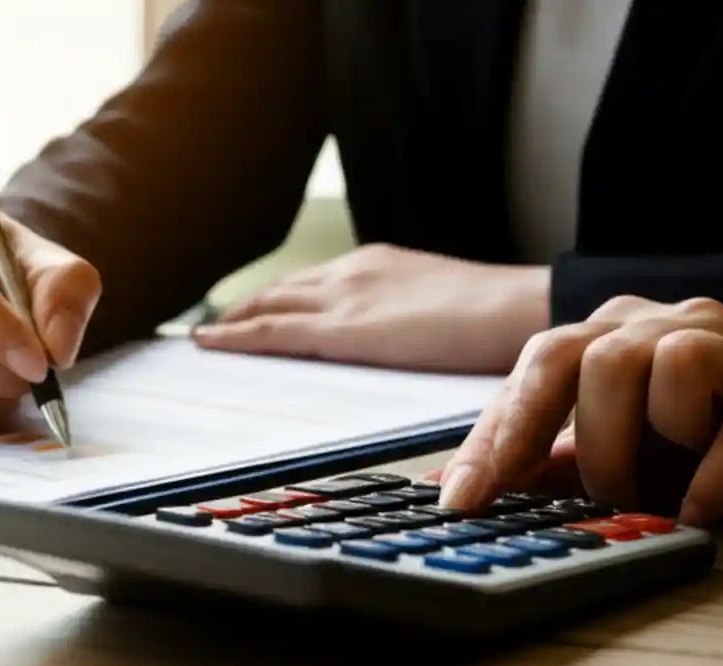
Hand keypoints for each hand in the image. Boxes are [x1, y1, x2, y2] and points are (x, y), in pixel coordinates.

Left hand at [191, 244, 548, 373]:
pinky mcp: (341, 329)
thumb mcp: (441, 308)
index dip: (275, 297)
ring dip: (231, 320)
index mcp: (376, 265)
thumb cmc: (495, 318)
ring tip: (204, 339)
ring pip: (267, 305)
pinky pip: (271, 331)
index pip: (310, 282)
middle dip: (244, 306)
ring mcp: (343, 297)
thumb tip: (400, 340)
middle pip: (280, 289)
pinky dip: (235, 336)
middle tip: (212, 326)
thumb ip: (410, 318)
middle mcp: (350, 272)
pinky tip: (208, 344)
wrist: (518, 309)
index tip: (250, 310)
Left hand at [437, 295, 722, 526]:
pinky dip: (711, 478)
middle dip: (575, 441)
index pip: (538, 365)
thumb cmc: (705, 443)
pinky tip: (697, 508)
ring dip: (643, 449)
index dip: (495, 435)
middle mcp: (670, 324)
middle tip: (588, 497)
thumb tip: (465, 484)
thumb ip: (549, 459)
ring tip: (648, 496)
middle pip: (590, 355)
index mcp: (618, 331)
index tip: (462, 498)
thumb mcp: (616, 451)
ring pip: (664, 367)